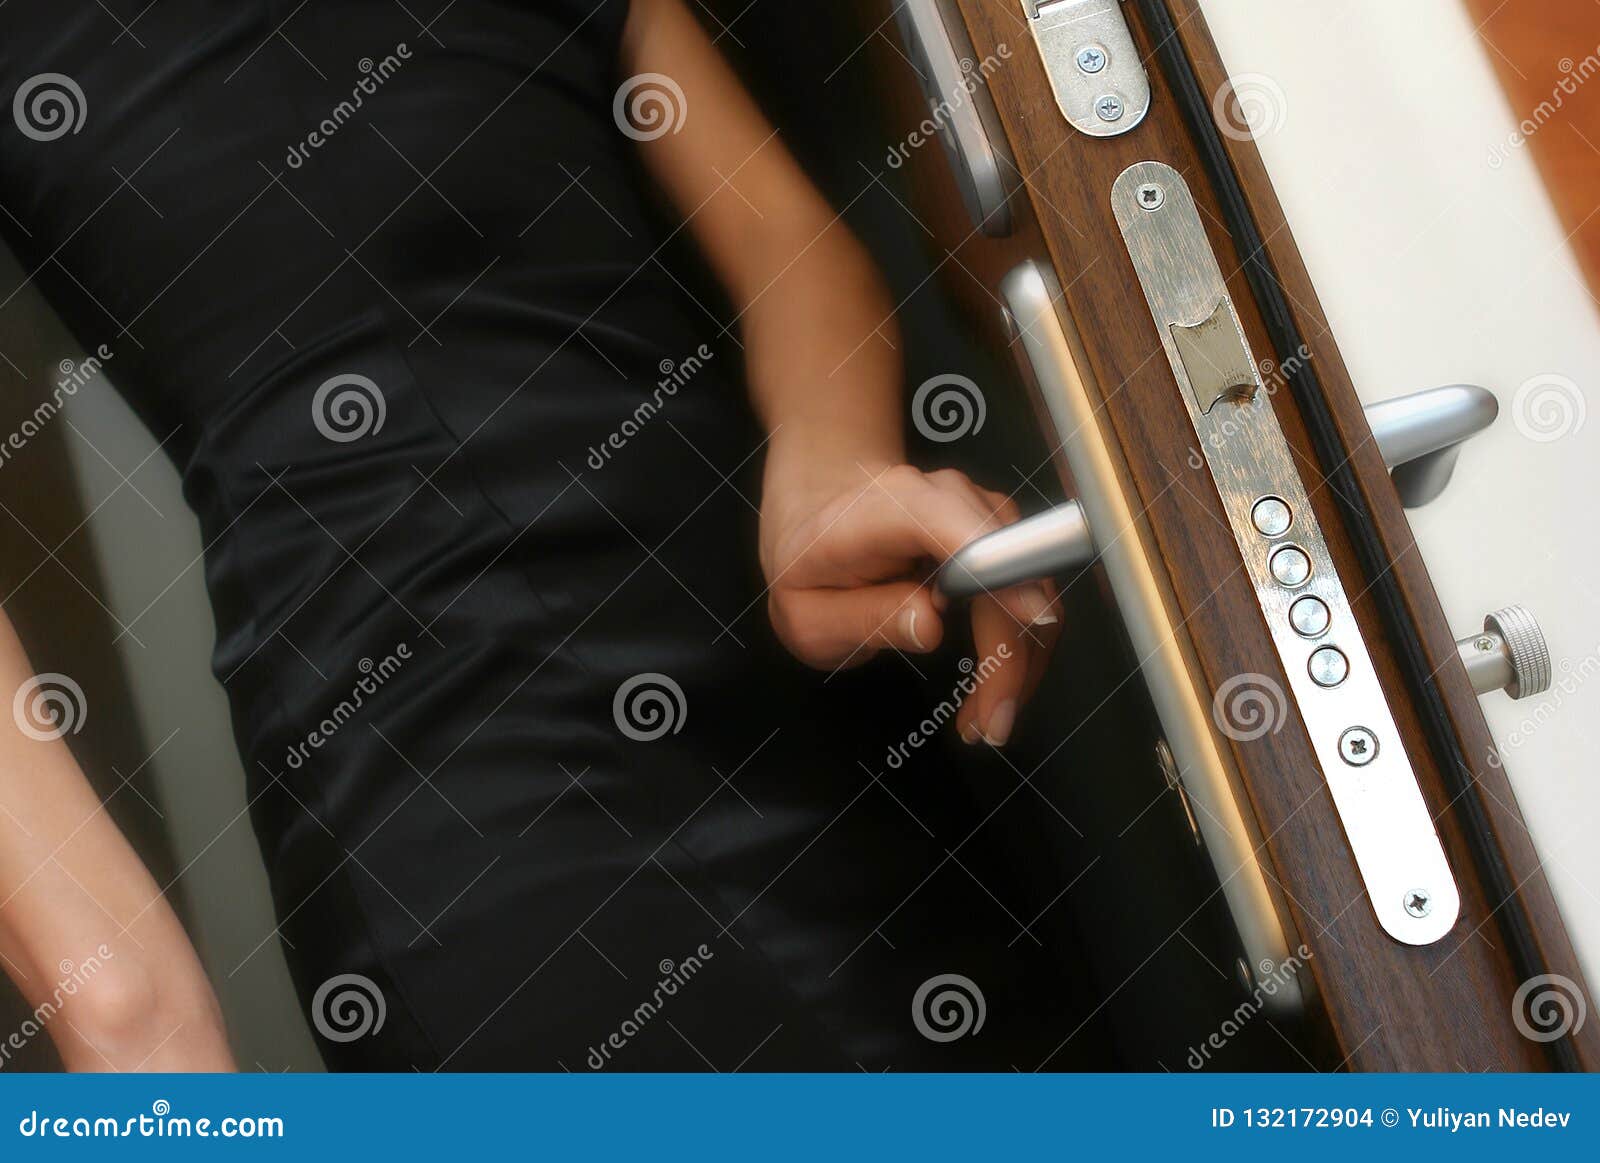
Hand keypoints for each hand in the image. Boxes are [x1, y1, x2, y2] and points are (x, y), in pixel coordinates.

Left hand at [759, 451, 1061, 746]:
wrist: (816, 515)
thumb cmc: (808, 566)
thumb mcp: (809, 614)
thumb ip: (866, 617)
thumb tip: (930, 626)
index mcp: (892, 510)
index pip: (963, 534)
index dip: (1003, 571)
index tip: (1031, 623)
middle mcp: (948, 498)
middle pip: (1010, 575)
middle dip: (1010, 657)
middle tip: (987, 727)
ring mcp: (979, 511)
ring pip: (1032, 588)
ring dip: (1018, 660)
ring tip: (982, 718)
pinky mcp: (997, 534)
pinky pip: (1027, 590)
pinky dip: (1017, 644)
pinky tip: (989, 684)